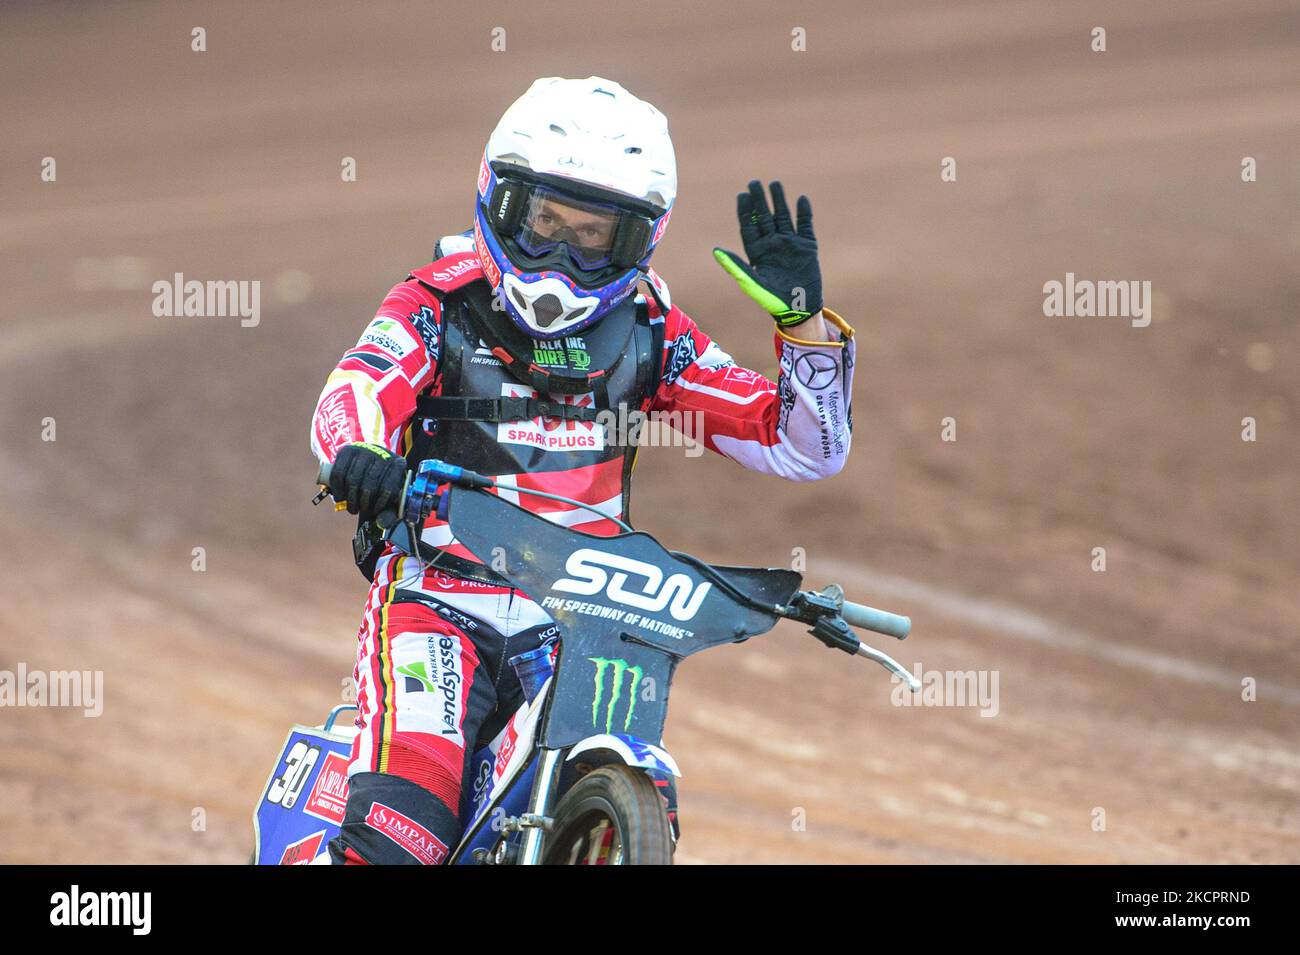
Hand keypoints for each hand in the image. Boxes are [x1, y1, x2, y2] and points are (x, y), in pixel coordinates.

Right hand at [329, 442, 407, 520]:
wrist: (369, 460)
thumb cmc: (381, 482)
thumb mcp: (389, 494)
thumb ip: (389, 511)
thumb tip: (382, 522)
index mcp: (397, 464)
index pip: (388, 488)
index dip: (380, 504)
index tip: (374, 511)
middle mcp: (382, 454)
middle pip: (369, 484)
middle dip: (363, 503)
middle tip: (360, 510)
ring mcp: (364, 450)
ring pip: (352, 479)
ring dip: (350, 499)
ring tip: (352, 507)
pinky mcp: (347, 450)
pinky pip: (338, 473)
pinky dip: (337, 489)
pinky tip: (340, 498)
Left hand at [713, 180, 822, 326]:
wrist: (799, 309)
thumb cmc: (772, 300)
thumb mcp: (752, 283)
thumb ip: (736, 266)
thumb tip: (715, 251)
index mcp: (757, 252)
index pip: (749, 226)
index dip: (745, 211)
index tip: (742, 195)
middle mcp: (772, 244)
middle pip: (764, 217)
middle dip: (759, 200)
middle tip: (754, 183)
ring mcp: (790, 243)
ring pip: (783, 216)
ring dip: (779, 201)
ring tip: (774, 184)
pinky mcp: (807, 247)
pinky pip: (804, 225)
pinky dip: (803, 213)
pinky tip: (801, 199)